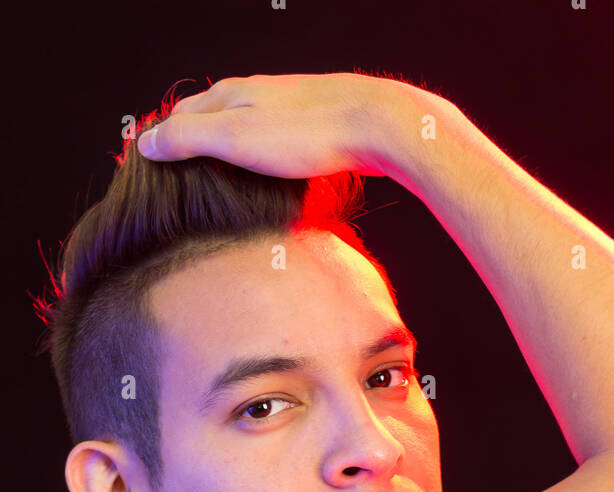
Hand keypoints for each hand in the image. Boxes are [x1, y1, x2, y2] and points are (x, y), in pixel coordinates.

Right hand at [136, 72, 413, 178]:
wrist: (376, 125)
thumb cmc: (308, 134)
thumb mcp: (236, 138)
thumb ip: (190, 139)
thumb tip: (147, 143)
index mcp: (231, 95)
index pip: (179, 115)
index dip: (161, 142)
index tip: (147, 169)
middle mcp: (256, 95)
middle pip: (210, 119)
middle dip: (191, 146)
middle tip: (177, 181)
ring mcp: (287, 109)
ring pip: (245, 131)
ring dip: (227, 155)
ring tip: (217, 185)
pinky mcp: (313, 127)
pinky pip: (275, 144)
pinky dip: (260, 162)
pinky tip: (267, 181)